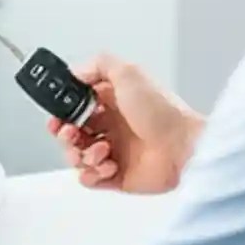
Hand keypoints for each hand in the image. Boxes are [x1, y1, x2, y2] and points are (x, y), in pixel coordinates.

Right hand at [49, 55, 203, 193]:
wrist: (184, 147)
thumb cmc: (162, 112)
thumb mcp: (129, 73)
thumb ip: (99, 64)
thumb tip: (75, 72)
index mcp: (111, 103)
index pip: (74, 108)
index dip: (62, 113)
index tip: (59, 116)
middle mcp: (111, 127)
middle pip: (71, 134)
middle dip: (65, 135)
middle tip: (72, 134)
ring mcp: (114, 153)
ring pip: (77, 157)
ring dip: (81, 154)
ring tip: (101, 150)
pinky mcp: (118, 176)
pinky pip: (90, 179)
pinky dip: (92, 174)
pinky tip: (108, 165)